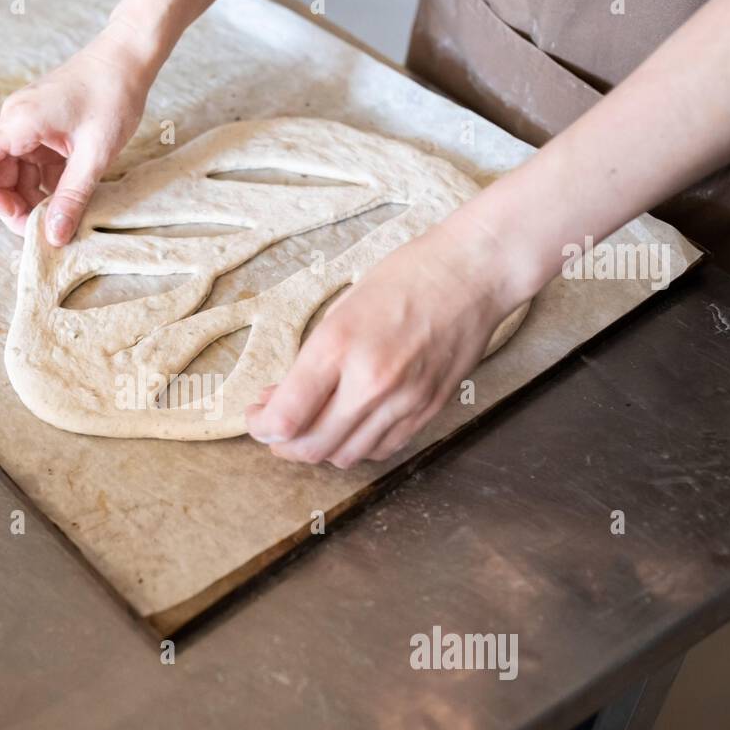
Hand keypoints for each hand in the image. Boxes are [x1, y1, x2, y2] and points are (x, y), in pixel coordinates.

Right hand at [0, 30, 154, 243]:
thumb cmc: (113, 95)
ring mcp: (27, 126)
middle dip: (11, 205)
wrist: (128, 57)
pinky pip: (32, 165)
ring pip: (12, 173)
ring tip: (61, 215)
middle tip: (44, 227)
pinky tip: (69, 196)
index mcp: (18, 123)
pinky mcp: (43, 129)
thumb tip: (54, 237)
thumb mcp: (96, 155)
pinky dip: (45, 185)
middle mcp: (14, 123)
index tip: (12, 212)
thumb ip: (72, 197)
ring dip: (30, 198)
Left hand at [244, 219, 532, 468]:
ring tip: (311, 425)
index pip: (285, 418)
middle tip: (275, 429)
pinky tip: (349, 424)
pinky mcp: (428, 410)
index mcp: (338, 346)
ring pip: (345, 455)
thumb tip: (279, 399)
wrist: (473, 273)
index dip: (261, 427)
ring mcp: (404, 401)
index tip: (256, 416)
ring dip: (319, 448)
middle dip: (283, 444)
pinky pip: (381, 449)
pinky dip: (357, 444)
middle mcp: (371, 381)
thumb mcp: (340, 309)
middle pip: (311, 447)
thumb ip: (310, 362)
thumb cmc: (405, 277)